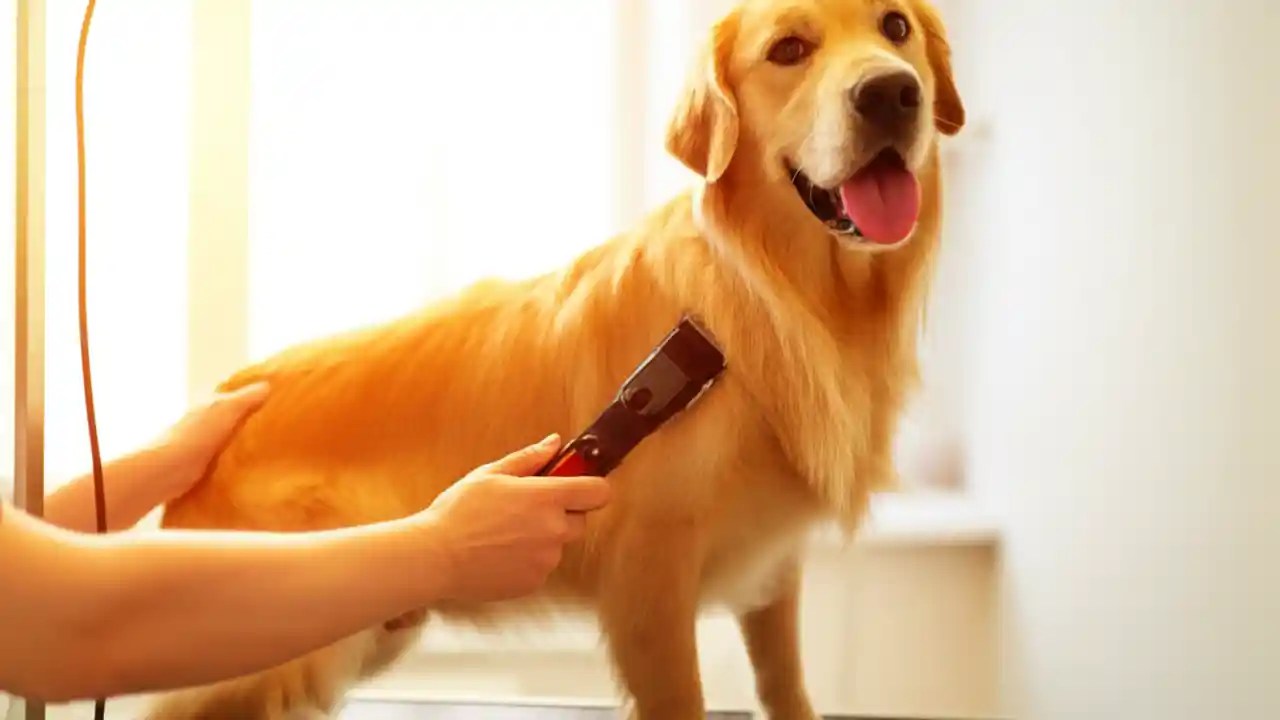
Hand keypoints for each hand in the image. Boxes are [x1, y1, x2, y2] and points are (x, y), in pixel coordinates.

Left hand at [147, 382, 270, 502]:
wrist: (167, 471)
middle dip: (251, 420)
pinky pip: (226, 457)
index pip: (236, 394)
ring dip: (244, 441)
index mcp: (210, 402)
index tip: (276, 399)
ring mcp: (202, 442)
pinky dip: (237, 459)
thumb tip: (267, 385)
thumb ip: (246, 398)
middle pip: (233, 417)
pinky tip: (251, 466)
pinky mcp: (201, 464)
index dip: (254, 395)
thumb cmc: (196, 436)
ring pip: (230, 438)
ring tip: (270, 447)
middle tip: (280, 426)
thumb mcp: (226, 409)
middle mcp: (205, 419)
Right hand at [419, 434, 610, 602]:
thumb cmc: (458, 513)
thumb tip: (554, 443)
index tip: (579, 486)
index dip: (592, 488)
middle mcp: (553, 530)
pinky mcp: (535, 582)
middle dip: (562, 514)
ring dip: (542, 539)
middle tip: (529, 511)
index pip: (599, 492)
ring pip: (558, 545)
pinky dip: (528, 561)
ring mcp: (546, 560)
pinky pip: (541, 566)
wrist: (435, 557)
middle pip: (580, 521)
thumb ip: (529, 458)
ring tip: (505, 534)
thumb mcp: (491, 474)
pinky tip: (501, 553)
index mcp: (546, 498)